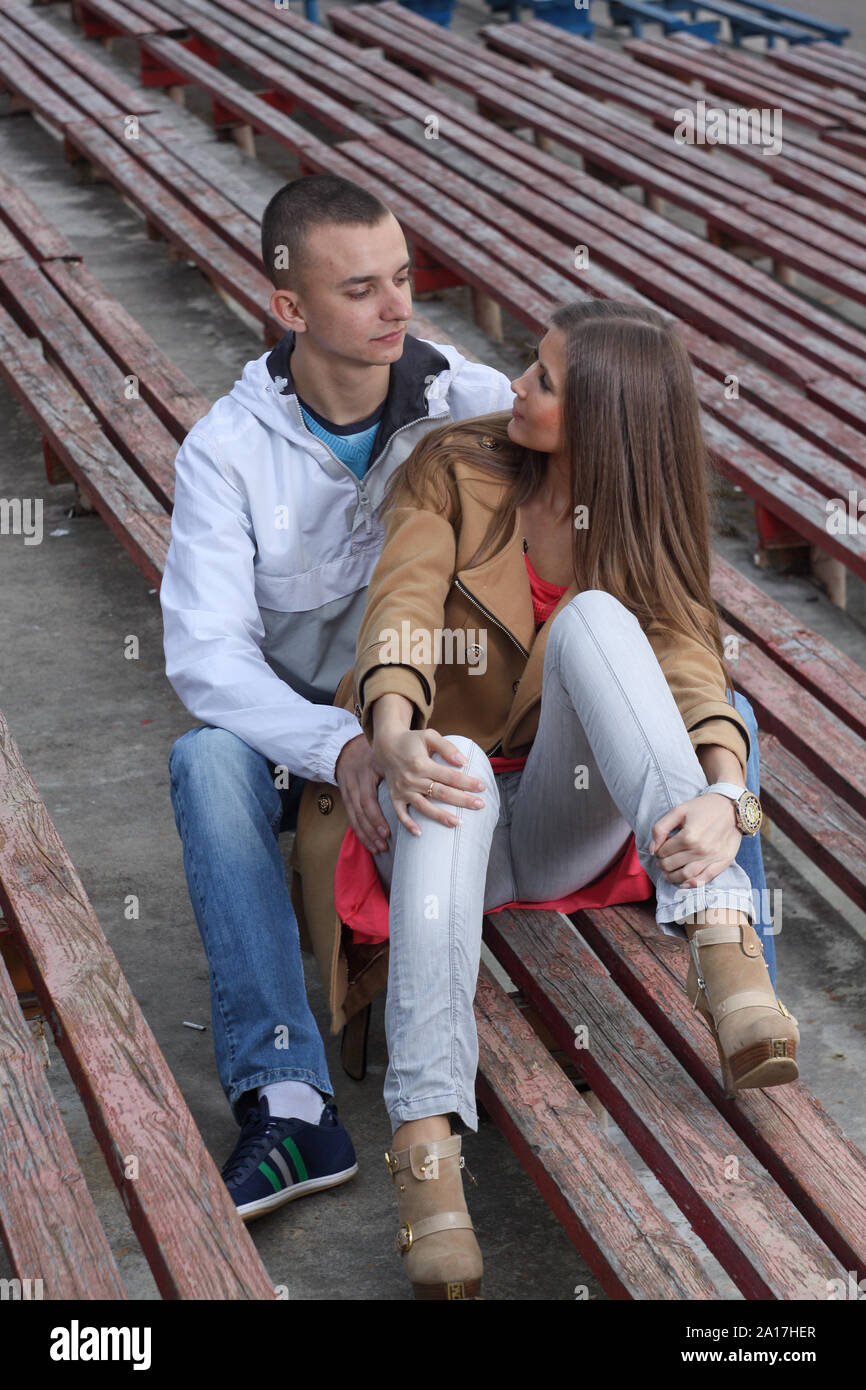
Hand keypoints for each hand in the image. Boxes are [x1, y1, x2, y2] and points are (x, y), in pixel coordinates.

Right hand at [335, 734, 389, 854]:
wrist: (350, 748)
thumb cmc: (375, 751)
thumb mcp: (385, 754)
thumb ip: (401, 765)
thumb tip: (429, 773)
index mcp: (365, 773)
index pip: (367, 798)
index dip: (376, 817)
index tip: (388, 831)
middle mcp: (354, 783)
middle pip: (360, 812)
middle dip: (372, 830)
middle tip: (385, 844)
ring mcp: (348, 792)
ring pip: (354, 817)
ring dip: (366, 835)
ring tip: (379, 849)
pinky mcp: (346, 799)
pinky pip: (351, 818)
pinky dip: (360, 832)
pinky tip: (370, 844)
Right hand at [373, 725, 485, 836]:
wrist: (386, 745)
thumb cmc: (411, 741)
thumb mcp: (429, 736)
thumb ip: (447, 748)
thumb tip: (464, 762)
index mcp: (421, 763)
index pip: (449, 776)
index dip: (467, 782)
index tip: (482, 787)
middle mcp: (412, 778)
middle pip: (441, 793)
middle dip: (462, 800)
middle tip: (480, 805)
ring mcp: (403, 790)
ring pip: (424, 807)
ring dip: (441, 816)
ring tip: (458, 823)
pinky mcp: (395, 797)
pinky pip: (400, 814)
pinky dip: (408, 824)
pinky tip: (420, 834)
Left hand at [649, 793, 740, 886]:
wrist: (732, 807)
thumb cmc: (704, 807)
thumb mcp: (679, 810)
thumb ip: (661, 828)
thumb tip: (652, 849)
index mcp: (688, 836)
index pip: (664, 851)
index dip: (658, 852)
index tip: (659, 850)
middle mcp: (700, 850)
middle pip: (673, 865)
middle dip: (662, 865)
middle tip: (661, 863)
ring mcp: (712, 858)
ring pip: (686, 875)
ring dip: (673, 877)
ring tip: (668, 875)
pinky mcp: (723, 862)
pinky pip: (706, 878)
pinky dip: (692, 884)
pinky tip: (684, 883)